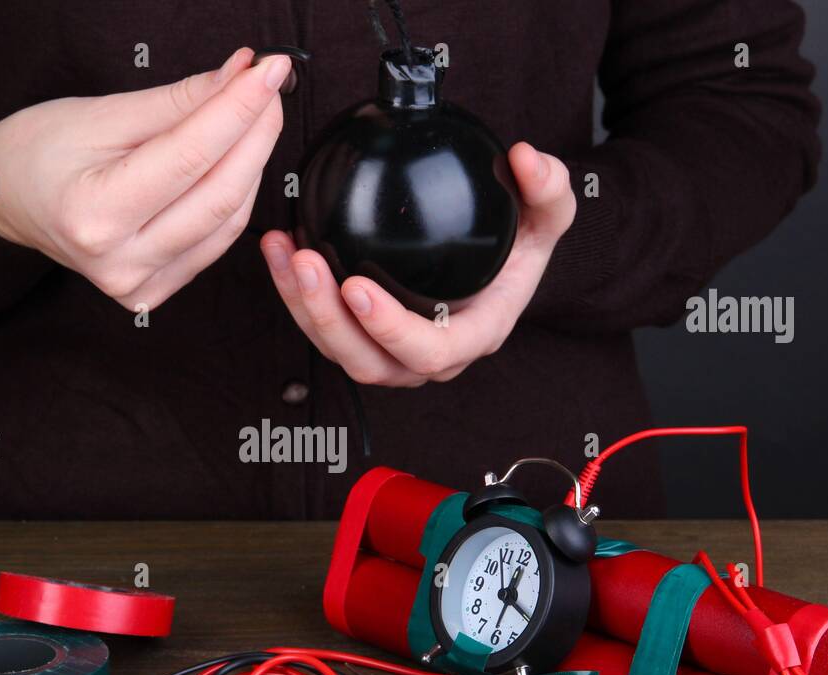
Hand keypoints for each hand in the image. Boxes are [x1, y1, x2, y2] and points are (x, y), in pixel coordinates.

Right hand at [0, 48, 289, 309]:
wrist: (9, 199)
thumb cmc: (42, 150)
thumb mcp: (102, 113)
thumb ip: (178, 102)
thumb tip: (240, 78)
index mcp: (94, 214)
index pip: (191, 157)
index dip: (238, 109)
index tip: (268, 71)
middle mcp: (118, 262)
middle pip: (219, 196)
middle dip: (255, 134)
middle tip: (270, 87)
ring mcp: (138, 286)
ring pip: (227, 223)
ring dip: (251, 165)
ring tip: (254, 117)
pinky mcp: (155, 293)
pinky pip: (215, 243)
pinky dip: (234, 198)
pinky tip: (235, 162)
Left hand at [260, 142, 575, 385]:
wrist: (498, 261)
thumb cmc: (520, 246)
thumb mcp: (547, 216)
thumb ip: (547, 188)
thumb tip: (527, 159)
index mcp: (472, 334)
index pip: (429, 351)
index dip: (390, 330)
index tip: (358, 287)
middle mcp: (428, 354)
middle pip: (370, 361)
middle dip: (329, 318)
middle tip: (307, 263)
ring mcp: (391, 350)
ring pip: (336, 349)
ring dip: (302, 306)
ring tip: (286, 252)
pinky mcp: (361, 335)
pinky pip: (321, 327)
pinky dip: (293, 293)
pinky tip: (280, 249)